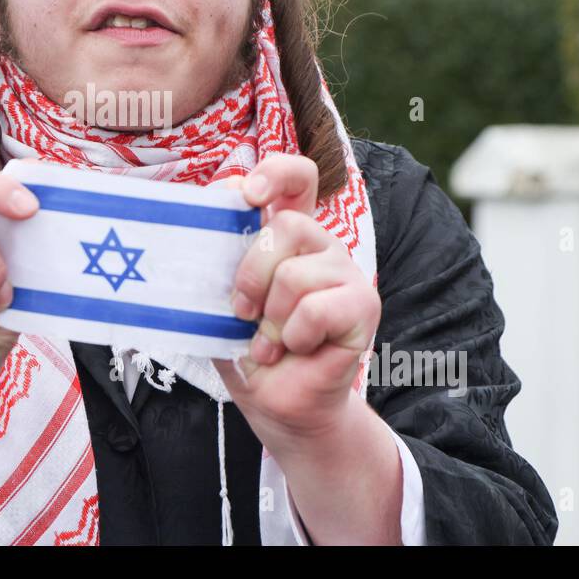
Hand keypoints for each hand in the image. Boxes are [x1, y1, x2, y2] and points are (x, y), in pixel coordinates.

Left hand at [212, 154, 380, 452]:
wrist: (277, 404)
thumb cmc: (247, 348)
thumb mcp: (219, 298)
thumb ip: (218, 253)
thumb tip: (215, 200)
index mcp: (287, 235)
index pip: (296, 177)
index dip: (276, 173)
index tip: (248, 195)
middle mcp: (320, 246)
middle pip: (288, 225)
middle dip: (252, 273)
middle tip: (243, 311)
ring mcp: (346, 273)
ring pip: (296, 274)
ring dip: (271, 318)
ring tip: (269, 341)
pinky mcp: (363, 306)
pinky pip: (317, 309)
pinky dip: (294, 336)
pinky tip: (294, 349)